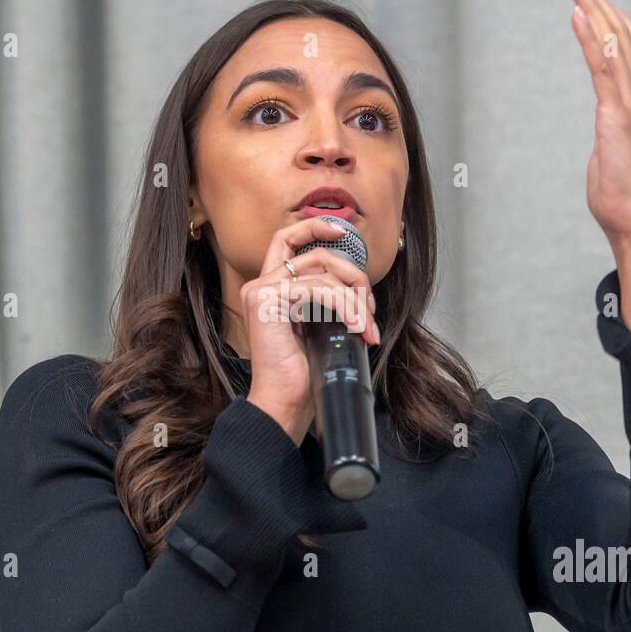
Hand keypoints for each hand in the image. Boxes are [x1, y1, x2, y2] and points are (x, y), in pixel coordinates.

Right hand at [242, 216, 379, 443]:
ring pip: (322, 272)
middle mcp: (260, 286)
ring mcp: (261, 292)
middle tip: (369, 305)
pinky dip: (345, 306)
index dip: (315, 227)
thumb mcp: (320, 329)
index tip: (344, 232)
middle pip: (312, 251)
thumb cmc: (303, 374)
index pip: (289, 241)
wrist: (286, 404)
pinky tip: (357, 328)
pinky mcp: (267, 302)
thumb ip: (326, 302)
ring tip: (367, 327)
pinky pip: (318, 288)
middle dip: (351, 271)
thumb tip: (359, 290)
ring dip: (355, 299)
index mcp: (271, 289)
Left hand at [564, 0, 630, 244]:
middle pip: (620, 37)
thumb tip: (606, 143)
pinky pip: (603, 69)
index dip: (608, 22)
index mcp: (630, 106)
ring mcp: (627, 106)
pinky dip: (590, 39)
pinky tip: (577, 15)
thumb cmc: (621, 198)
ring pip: (613, 44)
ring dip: (593, 10)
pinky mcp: (617, 117)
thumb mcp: (611, 158)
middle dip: (598, 3)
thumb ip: (609, 141)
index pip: (624, 51)